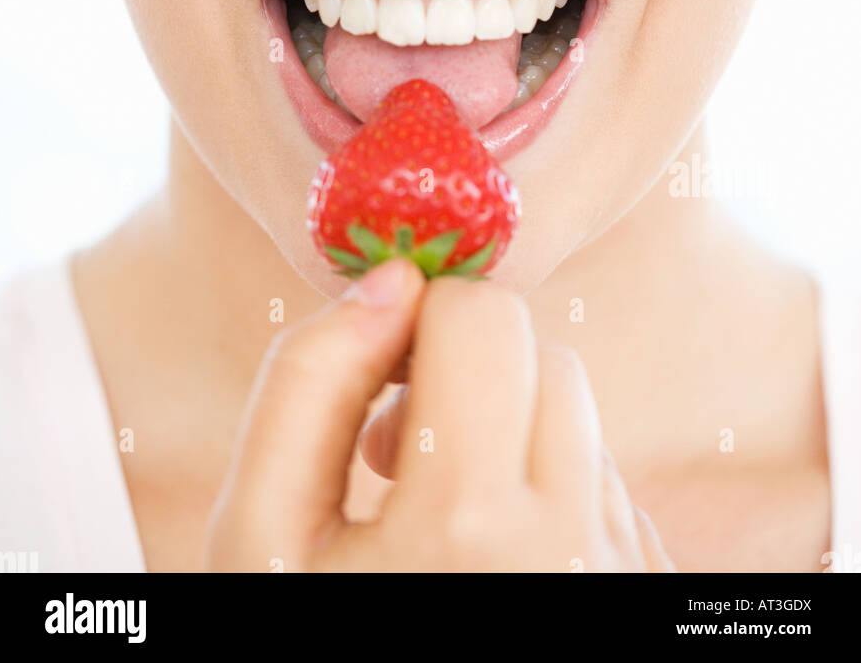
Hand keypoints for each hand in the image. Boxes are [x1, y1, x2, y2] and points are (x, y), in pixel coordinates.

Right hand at [203, 257, 675, 571]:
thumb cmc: (303, 647)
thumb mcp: (261, 533)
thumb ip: (307, 382)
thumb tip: (390, 280)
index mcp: (465, 528)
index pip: (481, 318)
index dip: (415, 326)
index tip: (375, 385)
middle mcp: (570, 553)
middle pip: (541, 355)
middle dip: (465, 374)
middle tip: (397, 448)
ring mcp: (620, 578)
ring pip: (579, 416)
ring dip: (510, 432)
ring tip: (442, 513)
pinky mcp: (646, 595)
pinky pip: (608, 484)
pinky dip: (552, 489)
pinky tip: (492, 556)